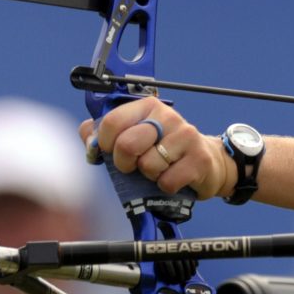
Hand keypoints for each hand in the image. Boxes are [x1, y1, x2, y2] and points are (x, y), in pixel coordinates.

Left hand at [81, 97, 234, 200]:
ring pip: (149, 165)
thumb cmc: (162, 150)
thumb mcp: (134, 135)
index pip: (112, 122)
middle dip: (125, 163)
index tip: (112, 151)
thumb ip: (104, 134)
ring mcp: (185, 136)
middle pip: (128, 144)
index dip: (105, 144)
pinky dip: (166, 186)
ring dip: (149, 176)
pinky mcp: (199, 159)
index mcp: (146, 106)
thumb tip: (88, 139)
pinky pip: (167, 181)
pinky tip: (173, 178)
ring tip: (159, 170)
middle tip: (134, 167)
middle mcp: (167, 117)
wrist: (205, 163)